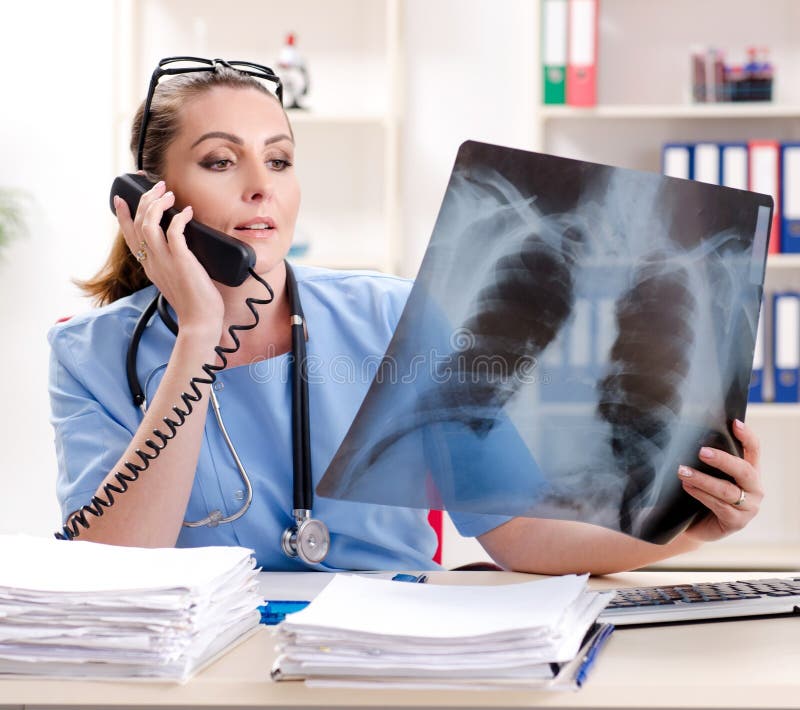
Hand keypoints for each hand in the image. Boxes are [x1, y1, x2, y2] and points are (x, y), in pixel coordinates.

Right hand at [114, 180, 223, 341]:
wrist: (200, 321)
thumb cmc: (194, 303)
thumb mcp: (175, 280)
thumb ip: (171, 264)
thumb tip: (179, 247)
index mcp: (149, 267)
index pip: (129, 237)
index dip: (124, 216)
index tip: (121, 199)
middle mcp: (152, 262)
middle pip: (138, 224)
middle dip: (145, 200)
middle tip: (158, 187)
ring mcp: (165, 262)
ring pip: (149, 224)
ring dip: (157, 204)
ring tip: (168, 194)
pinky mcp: (181, 261)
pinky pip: (173, 232)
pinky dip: (179, 218)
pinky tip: (187, 212)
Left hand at [678, 419, 762, 543]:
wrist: (694, 525)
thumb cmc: (702, 493)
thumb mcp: (710, 473)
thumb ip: (710, 459)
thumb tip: (691, 435)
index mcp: (750, 471)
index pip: (754, 450)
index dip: (747, 436)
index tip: (735, 423)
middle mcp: (754, 488)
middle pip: (743, 470)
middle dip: (722, 460)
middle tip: (701, 452)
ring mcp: (749, 507)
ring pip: (726, 490)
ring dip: (702, 479)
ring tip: (682, 471)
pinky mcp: (736, 522)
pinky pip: (719, 506)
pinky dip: (700, 494)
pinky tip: (687, 486)